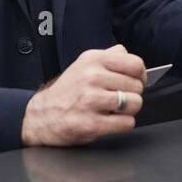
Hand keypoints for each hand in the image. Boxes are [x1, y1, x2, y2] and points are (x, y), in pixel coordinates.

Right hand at [21, 44, 145, 145]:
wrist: (41, 116)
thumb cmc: (67, 91)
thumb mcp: (84, 65)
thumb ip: (108, 57)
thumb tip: (130, 57)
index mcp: (93, 60)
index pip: (135, 63)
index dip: (140, 76)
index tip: (134, 82)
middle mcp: (92, 77)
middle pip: (137, 86)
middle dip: (132, 95)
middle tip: (118, 99)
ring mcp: (91, 100)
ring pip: (135, 103)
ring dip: (128, 110)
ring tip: (115, 110)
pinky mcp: (91, 123)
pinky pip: (126, 123)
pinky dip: (122, 124)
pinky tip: (110, 121)